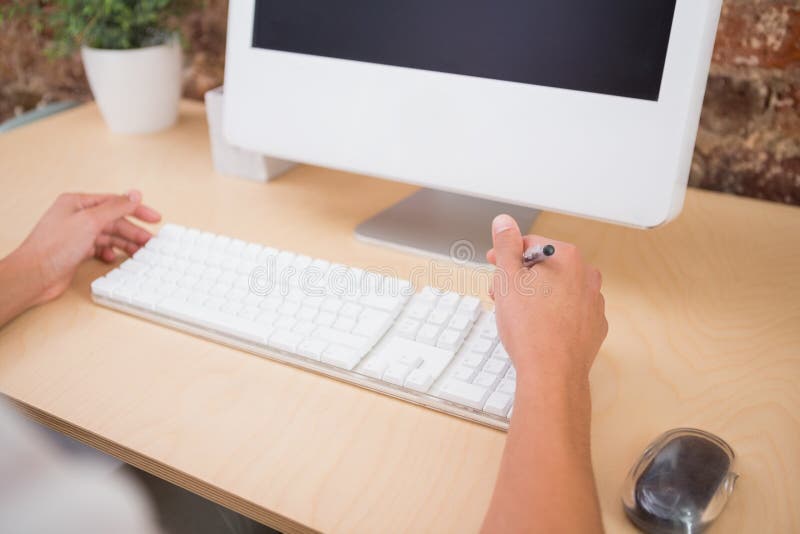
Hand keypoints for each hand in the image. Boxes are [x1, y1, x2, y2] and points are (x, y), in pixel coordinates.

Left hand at [12, 190, 160, 304]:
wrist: (34, 275)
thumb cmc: (53, 247)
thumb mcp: (90, 221)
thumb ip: (115, 207)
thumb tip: (134, 194)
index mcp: (77, 203)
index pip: (115, 202)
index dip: (137, 210)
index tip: (154, 218)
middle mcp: (77, 216)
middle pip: (113, 221)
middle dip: (133, 231)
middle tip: (150, 241)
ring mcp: (76, 235)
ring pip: (108, 236)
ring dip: (124, 243)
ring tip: (139, 251)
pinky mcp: (76, 252)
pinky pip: (100, 248)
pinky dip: (109, 252)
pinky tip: (113, 258)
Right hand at [486, 214, 606, 384]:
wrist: (552, 373)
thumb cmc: (530, 329)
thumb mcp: (508, 279)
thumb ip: (506, 245)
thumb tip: (504, 223)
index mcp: (566, 257)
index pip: (530, 244)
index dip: (506, 255)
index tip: (494, 265)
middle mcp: (586, 276)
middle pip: (545, 266)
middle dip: (520, 277)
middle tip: (501, 293)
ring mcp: (593, 302)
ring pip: (558, 289)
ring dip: (536, 295)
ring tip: (517, 314)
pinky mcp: (594, 325)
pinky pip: (569, 311)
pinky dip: (553, 314)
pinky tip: (537, 327)